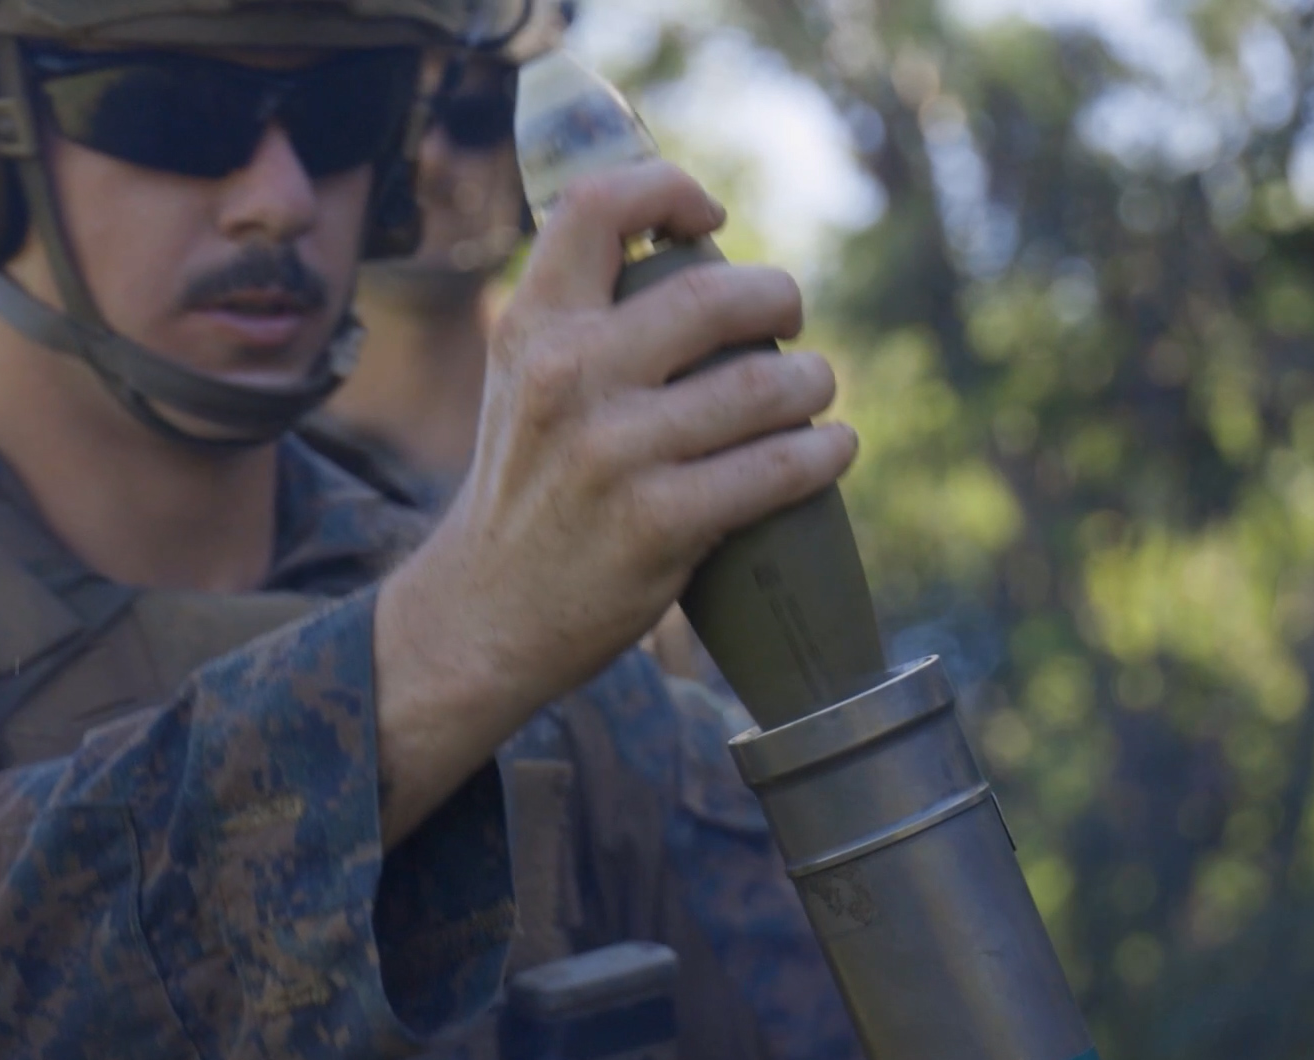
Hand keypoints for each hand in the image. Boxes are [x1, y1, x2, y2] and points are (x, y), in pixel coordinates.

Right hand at [371, 160, 856, 841]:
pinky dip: (825, 453)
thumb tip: (695, 254)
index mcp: (532, 327)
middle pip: (718, 294)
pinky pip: (779, 467)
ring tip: (812, 395)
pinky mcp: (659, 523)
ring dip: (814, 384)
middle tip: (788, 321)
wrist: (483, 613)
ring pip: (767, 385)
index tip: (710, 221)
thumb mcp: (523, 381)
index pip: (598, 204)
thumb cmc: (526, 489)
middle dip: (779, 299)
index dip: (671, 190)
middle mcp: (567, 377)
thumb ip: (584, 319)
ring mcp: (614, 452)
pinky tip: (830, 451)